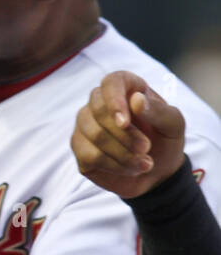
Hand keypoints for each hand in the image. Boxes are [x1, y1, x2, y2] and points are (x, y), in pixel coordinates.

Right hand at [71, 70, 186, 198]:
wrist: (158, 171)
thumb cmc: (165, 140)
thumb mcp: (173, 125)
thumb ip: (159, 111)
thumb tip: (136, 99)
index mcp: (125, 88)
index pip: (111, 82)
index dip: (114, 100)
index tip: (124, 122)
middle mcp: (99, 103)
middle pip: (99, 111)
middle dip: (125, 135)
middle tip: (146, 148)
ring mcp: (85, 125)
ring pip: (94, 135)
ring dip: (123, 153)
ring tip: (145, 163)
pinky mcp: (80, 148)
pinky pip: (90, 156)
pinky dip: (115, 166)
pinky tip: (131, 168)